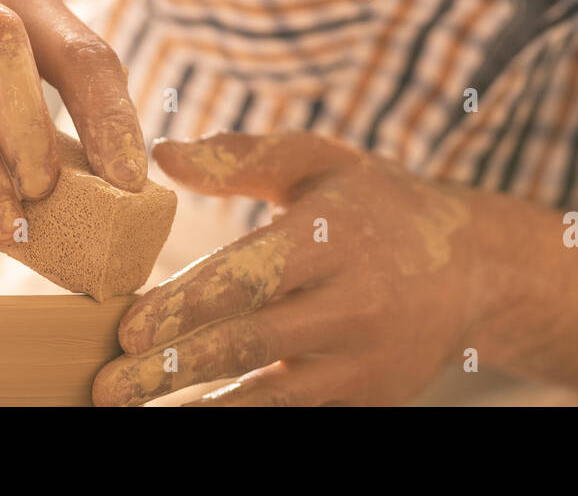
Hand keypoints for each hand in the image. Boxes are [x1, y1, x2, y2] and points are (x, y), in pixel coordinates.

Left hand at [92, 131, 479, 404]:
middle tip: (107, 388)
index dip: (186, 304)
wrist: (470, 269)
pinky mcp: (372, 399)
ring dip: (202, 410)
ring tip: (140, 416)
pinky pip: (301, 419)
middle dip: (172, 369)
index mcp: (335, 237)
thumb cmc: (376, 206)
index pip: (250, 275)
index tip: (126, 327)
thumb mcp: (320, 163)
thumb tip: (163, 155)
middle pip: (250, 343)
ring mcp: (367, 360)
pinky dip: (250, 422)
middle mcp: (355, 303)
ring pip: (273, 396)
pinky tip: (201, 419)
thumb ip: (243, 156)